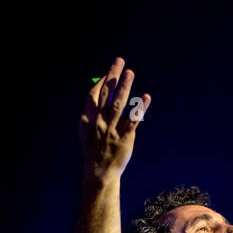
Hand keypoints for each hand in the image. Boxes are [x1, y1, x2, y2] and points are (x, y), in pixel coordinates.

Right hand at [78, 56, 150, 179]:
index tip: (110, 72)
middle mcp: (98, 122)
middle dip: (112, 76)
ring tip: (130, 72)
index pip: (94, 94)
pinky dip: (140, 107)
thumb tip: (101, 90)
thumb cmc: (94, 148)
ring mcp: (111, 129)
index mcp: (87, 119)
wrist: (99, 171)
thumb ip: (92, 111)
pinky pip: (133, 119)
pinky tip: (146, 97)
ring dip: (125, 87)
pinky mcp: (124, 137)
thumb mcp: (86, 129)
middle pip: (106, 94)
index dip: (102, 81)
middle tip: (119, 61)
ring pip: (118, 104)